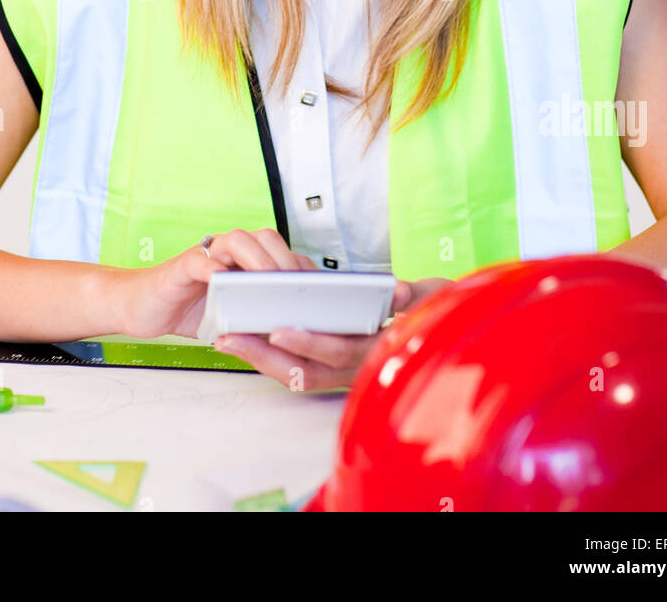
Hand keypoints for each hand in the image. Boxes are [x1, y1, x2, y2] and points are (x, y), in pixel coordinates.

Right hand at [118, 227, 317, 339]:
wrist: (139, 307)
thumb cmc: (186, 310)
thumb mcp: (229, 316)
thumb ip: (255, 313)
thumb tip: (291, 328)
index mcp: (241, 259)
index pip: (278, 252)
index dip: (298, 267)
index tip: (315, 292)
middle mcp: (224, 251)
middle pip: (263, 237)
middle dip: (284, 261)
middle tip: (295, 291)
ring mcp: (203, 255)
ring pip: (236, 241)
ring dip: (256, 261)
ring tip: (268, 286)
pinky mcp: (181, 267)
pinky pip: (201, 261)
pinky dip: (215, 270)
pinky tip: (226, 286)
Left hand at [213, 276, 453, 390]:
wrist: (438, 331)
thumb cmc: (428, 312)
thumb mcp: (427, 299)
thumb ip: (413, 297)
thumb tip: (403, 292)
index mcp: (377, 351)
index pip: (339, 352)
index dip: (308, 344)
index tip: (277, 331)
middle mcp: (358, 368)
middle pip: (306, 371)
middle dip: (265, 357)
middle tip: (230, 337)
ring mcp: (344, 372)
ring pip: (297, 375)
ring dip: (260, 360)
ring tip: (227, 339)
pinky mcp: (332, 368)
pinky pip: (297, 371)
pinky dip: (270, 359)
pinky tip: (245, 342)